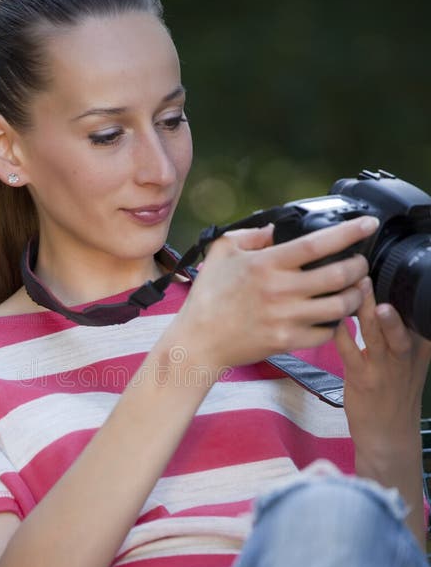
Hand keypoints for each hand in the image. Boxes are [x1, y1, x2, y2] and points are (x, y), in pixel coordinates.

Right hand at [176, 215, 378, 369]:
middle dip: (359, 267)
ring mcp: (285, 318)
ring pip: (340, 306)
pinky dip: (335, 325)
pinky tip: (333, 318)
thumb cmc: (208, 298)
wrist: (198, 342)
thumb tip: (275, 228)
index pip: (317, 243)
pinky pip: (326, 333)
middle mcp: (280, 290)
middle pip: (339, 275)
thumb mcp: (221, 253)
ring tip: (354, 290)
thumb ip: (250, 235)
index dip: (349, 232)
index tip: (367, 225)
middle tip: (361, 264)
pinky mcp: (286, 342)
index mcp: (267, 264)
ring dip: (354, 296)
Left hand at [335, 277, 430, 448]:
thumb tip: (382, 296)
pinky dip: (341, 334)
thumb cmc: (395, 391)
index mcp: (420, 346)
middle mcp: (406, 355)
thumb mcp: (410, 360)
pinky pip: (350, 353)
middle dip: (384, 297)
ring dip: (365, 310)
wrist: (389, 435)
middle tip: (370, 274)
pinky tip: (332, 319)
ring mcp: (384, 368)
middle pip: (398, 321)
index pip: (415, 313)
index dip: (402, 291)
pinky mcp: (362, 379)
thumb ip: (401, 331)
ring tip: (358, 288)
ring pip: (376, 334)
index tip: (390, 267)